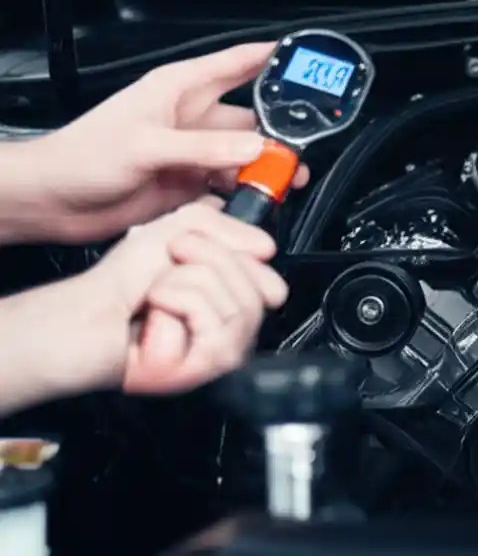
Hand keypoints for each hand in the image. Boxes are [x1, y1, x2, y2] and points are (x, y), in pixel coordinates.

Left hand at [3, 43, 306, 243]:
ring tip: (285, 180)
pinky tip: (253, 200)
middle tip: (302, 148)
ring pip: (245, 154)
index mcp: (178, 90)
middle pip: (251, 117)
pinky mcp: (189, 184)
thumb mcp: (147, 145)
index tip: (306, 62)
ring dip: (266, 168)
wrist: (53, 201)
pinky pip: (230, 185)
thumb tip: (254, 147)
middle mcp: (190, 118)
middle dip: (280, 131)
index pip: (236, 64)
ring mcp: (191, 152)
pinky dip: (246, 193)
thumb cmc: (81, 157)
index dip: (272, 59)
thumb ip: (204, 147)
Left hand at [15, 200, 286, 400]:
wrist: (92, 312)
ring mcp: (229, 349)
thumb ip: (227, 226)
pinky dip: (175, 305)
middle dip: (202, 263)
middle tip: (167, 273)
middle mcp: (239, 327)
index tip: (187, 249)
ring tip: (159, 298)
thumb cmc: (126, 280)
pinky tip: (157, 318)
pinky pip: (213, 320)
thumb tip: (266, 248)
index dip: (231, 255)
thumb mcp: (179, 229)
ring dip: (182, 286)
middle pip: (255, 284)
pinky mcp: (210, 364)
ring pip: (236, 300)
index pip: (271, 278)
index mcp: (237, 297)